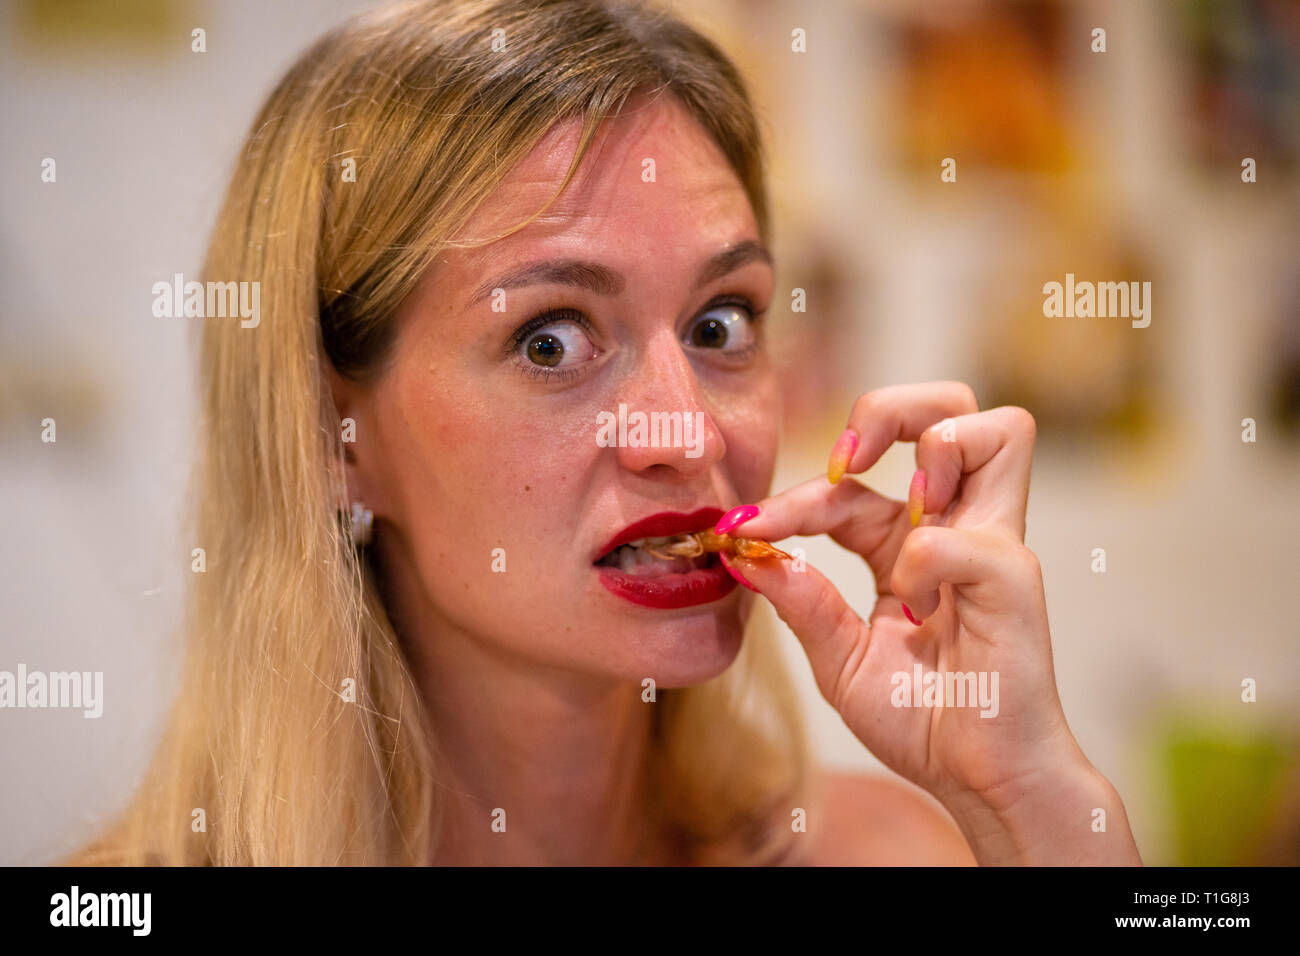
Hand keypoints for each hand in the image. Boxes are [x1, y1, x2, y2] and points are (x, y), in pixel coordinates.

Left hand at [718, 381, 1140, 863]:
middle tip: (845, 460)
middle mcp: (955, 529)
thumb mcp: (841, 659)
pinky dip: (925, 558)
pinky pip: (964, 537)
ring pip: (999, 431)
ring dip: (936, 447)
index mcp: (907, 543)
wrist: (981, 782)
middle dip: (889, 409)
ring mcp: (992, 546)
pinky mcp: (1015, 579)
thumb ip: (801, 603)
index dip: (792, 498)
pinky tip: (916, 608)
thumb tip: (744, 553)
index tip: (743, 530)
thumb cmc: (924, 720)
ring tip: (907, 507)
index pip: (849, 484)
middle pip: (950, 406)